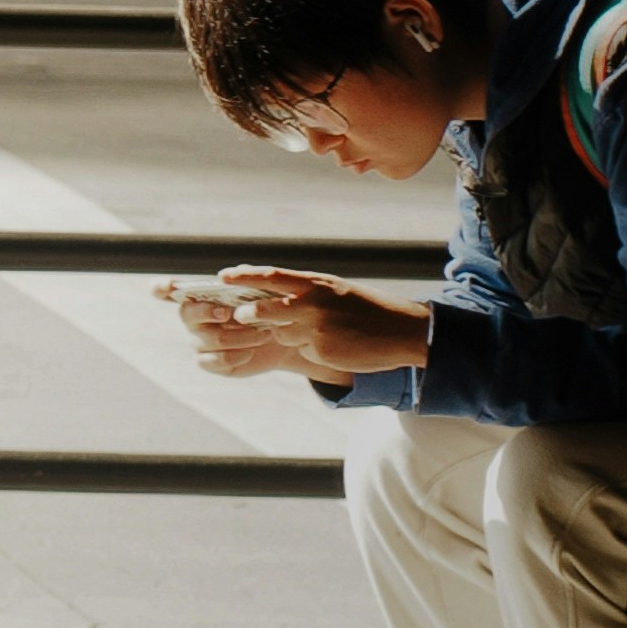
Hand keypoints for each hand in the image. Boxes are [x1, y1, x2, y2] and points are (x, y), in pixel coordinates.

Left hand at [168, 268, 430, 381]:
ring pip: (281, 333)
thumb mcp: (336, 290)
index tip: (222, 276)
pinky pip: (303, 350)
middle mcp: (312, 304)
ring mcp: (316, 329)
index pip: (271, 276)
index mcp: (316, 284)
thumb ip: (306, 290)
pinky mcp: (322, 351)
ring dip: (287, 333)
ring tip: (316, 331)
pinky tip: (334, 345)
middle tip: (240, 315)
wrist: (404, 331)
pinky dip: (310, 348)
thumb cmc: (368, 308)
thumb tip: (270, 286)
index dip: (244, 276)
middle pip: (264, 308)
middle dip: (249, 313)